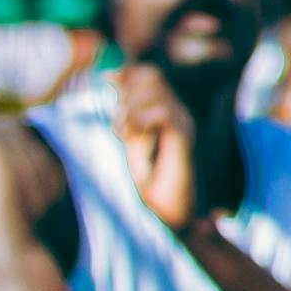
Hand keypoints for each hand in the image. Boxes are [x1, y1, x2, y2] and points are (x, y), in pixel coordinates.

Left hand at [114, 63, 195, 233]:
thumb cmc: (146, 186)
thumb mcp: (128, 143)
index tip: (105, 80)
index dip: (128, 73)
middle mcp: (178, 113)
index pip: (149, 74)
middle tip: (117, 128)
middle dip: (126, 94)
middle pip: (152, 77)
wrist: (168, 217)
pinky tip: (135, 138)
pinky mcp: (185, 138)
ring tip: (123, 136)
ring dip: (131, 110)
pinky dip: (143, 121)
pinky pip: (164, 112)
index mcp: (164, 112)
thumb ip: (124, 114)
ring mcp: (184, 123)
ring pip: (157, 91)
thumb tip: (109, 78)